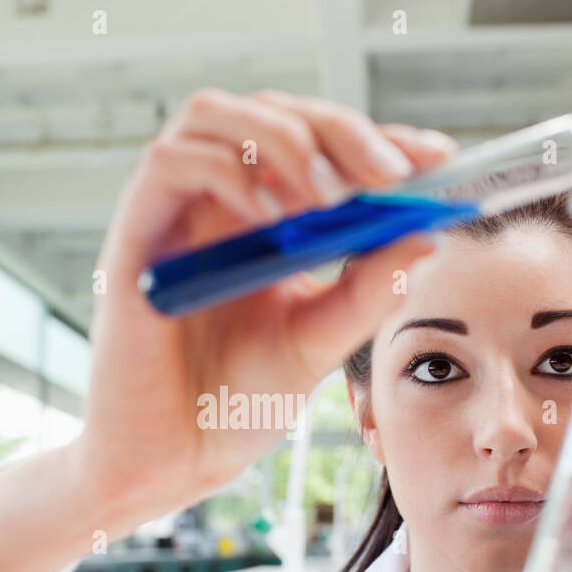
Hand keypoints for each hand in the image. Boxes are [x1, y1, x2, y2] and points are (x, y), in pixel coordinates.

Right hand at [79, 88, 455, 521]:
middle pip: (273, 112)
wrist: (174, 460)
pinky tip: (272, 221)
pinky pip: (172, 162)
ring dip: (283, 141)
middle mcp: (216, 203)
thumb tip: (426, 234)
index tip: (437, 157)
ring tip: (330, 199)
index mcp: (262, 219)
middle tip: (391, 174)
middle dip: (340, 131)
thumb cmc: (233, 403)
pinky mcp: (134, 233)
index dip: (378, 138)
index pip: (321, 147)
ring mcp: (173, 213)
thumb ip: (366, 290)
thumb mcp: (318, 341)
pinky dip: (230, 174)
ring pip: (215, 114)